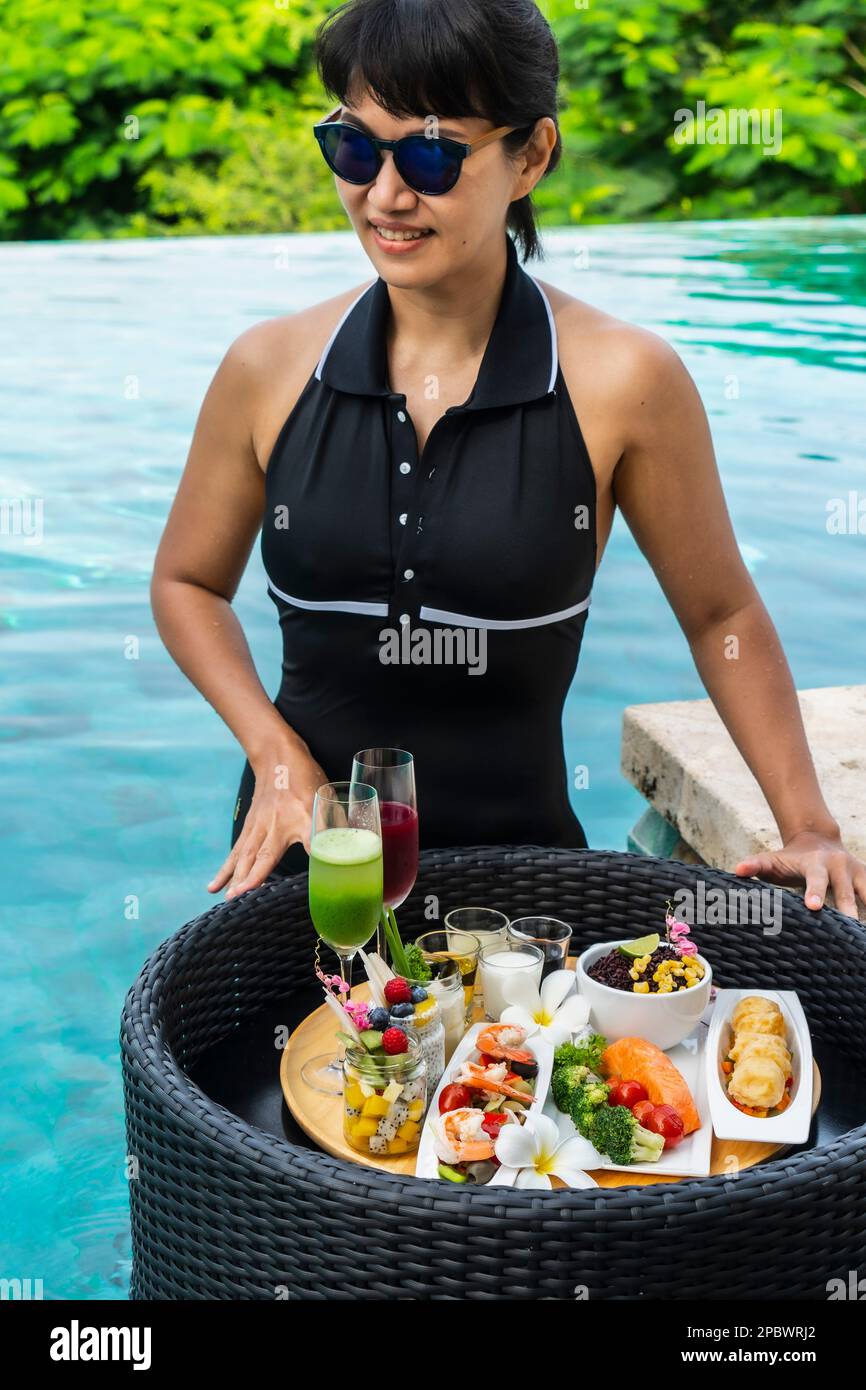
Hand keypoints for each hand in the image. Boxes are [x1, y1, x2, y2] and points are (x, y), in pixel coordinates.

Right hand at [208, 744, 327, 899]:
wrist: (277, 757)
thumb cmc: (306, 779)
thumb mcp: (327, 798)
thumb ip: (337, 825)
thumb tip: (352, 851)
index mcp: (305, 817)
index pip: (314, 842)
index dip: (318, 858)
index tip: (322, 879)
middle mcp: (279, 824)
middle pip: (265, 854)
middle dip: (254, 877)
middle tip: (241, 897)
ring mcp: (260, 825)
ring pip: (246, 855)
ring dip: (236, 878)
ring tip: (226, 898)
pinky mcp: (249, 827)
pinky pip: (237, 851)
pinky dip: (226, 869)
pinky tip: (214, 886)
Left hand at [734, 830, 865, 918]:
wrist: (818, 840)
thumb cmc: (790, 859)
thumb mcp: (772, 859)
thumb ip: (756, 865)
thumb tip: (737, 870)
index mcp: (816, 863)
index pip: (816, 879)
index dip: (815, 892)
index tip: (814, 907)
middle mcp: (841, 866)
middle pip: (846, 891)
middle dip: (847, 908)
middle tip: (849, 926)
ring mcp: (858, 873)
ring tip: (863, 934)